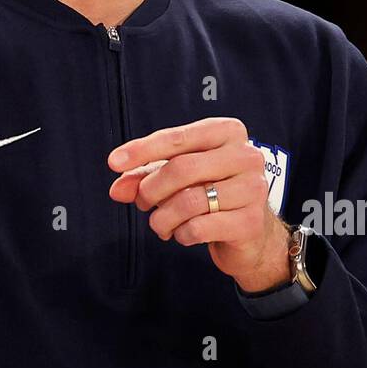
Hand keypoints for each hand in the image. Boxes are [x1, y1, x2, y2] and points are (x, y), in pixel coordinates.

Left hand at [107, 118, 291, 289]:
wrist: (253, 234)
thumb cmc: (213, 194)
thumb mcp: (178, 177)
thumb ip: (145, 177)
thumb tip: (117, 188)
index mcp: (227, 132)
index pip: (177, 138)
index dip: (142, 150)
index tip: (114, 162)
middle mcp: (246, 156)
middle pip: (181, 169)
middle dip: (151, 189)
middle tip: (142, 202)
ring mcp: (253, 189)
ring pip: (189, 201)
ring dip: (162, 218)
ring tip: (160, 224)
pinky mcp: (251, 222)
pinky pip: (200, 227)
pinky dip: (181, 234)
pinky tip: (183, 234)